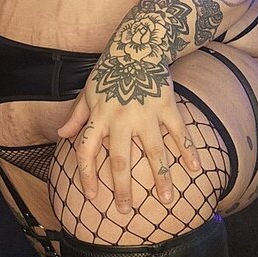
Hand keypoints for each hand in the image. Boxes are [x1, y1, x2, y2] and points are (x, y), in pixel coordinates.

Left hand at [57, 55, 200, 214]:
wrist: (138, 45)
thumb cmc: (110, 70)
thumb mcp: (88, 92)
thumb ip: (77, 116)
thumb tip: (61, 136)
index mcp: (99, 116)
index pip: (87, 151)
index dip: (87, 175)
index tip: (92, 197)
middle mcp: (120, 118)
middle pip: (121, 160)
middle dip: (123, 189)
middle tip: (125, 211)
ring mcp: (145, 113)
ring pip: (153, 152)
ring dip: (161, 178)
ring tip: (167, 200)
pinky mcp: (166, 106)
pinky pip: (179, 133)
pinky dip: (188, 151)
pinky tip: (195, 169)